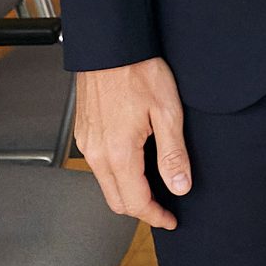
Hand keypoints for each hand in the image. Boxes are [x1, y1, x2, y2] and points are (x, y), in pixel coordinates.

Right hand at [74, 57, 189, 229]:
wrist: (111, 46)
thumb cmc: (138, 70)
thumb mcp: (168, 111)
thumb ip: (173, 153)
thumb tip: (180, 185)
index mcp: (118, 152)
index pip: (135, 201)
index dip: (155, 215)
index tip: (171, 219)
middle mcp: (96, 152)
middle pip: (116, 199)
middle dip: (141, 209)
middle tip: (165, 208)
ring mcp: (86, 142)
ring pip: (106, 184)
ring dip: (128, 191)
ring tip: (155, 186)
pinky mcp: (84, 132)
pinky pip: (98, 165)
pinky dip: (117, 174)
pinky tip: (136, 162)